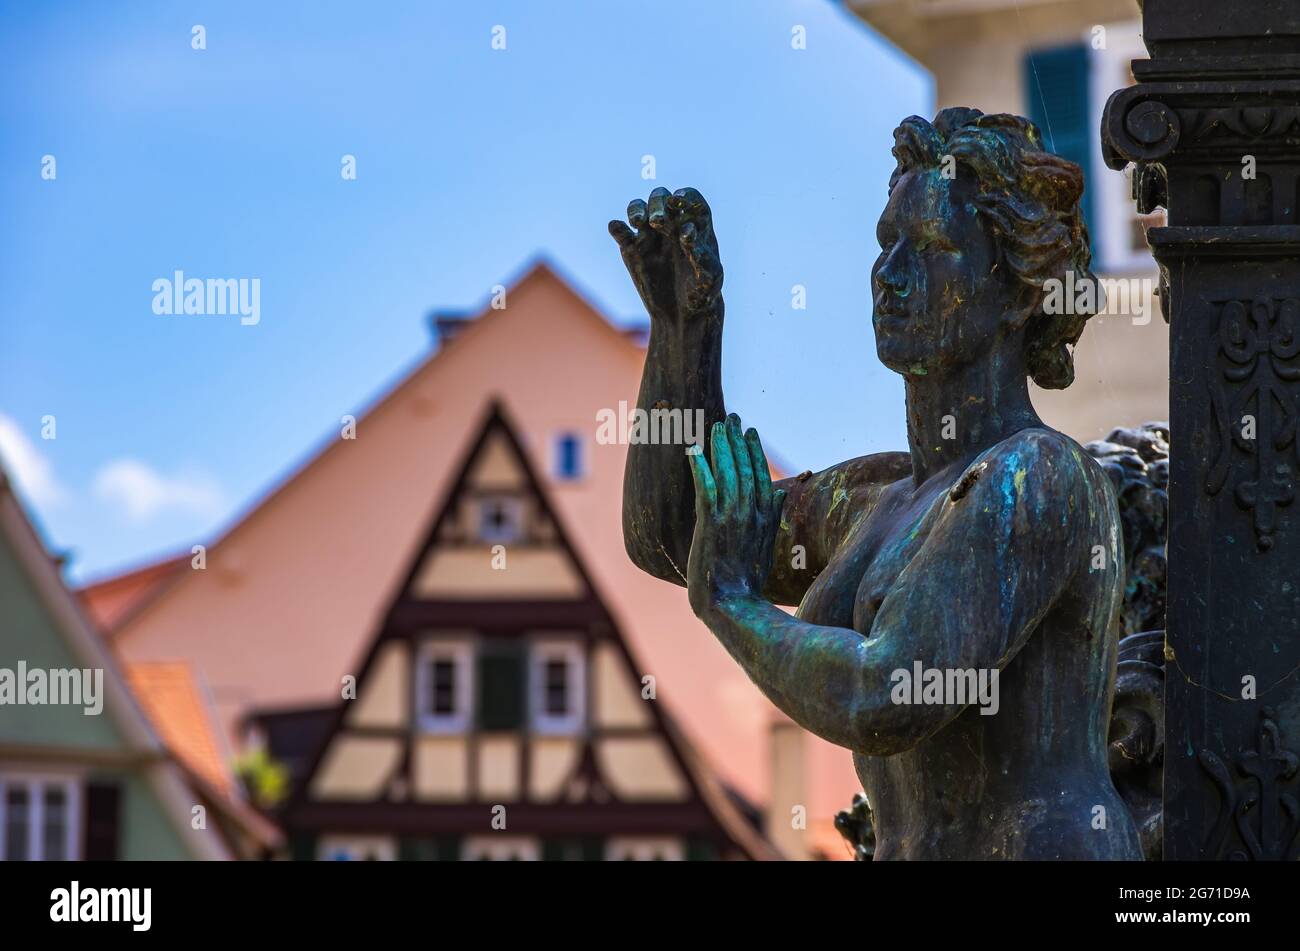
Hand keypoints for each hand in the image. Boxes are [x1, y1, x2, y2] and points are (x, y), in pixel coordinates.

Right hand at [609, 186, 722, 323]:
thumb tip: (687, 230)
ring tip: (637, 222)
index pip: (689, 198)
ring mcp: (650, 235)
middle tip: (658, 222)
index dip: (684, 196)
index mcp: (695, 224)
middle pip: (661, 198)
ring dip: (636, 209)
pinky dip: (617, 228)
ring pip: (639, 208)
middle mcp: (671, 224)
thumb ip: (700, 253)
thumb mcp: (708, 276)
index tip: (678, 202)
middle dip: (658, 204)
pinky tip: (618, 229)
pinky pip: (620, 232)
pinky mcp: (632, 249)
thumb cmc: (702, 292)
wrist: (681, 313)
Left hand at [685, 415, 784, 617]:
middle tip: (732, 418)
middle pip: (745, 469)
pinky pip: (706, 489)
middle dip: (738, 441)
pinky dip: (701, 468)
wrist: (731, 604)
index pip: (761, 476)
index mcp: (765, 518)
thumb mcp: (766, 547)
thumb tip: (781, 495)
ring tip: (716, 427)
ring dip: (722, 448)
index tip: (750, 432)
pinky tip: (694, 452)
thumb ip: (772, 518)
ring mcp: (731, 518)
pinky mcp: (711, 524)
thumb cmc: (747, 581)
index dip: (755, 452)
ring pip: (727, 474)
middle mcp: (750, 513)